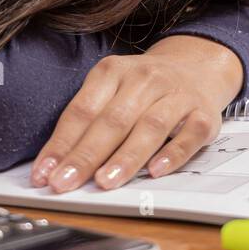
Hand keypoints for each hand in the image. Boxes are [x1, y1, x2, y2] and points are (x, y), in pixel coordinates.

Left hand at [30, 35, 243, 192]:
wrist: (197, 66)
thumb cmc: (144, 89)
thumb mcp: (111, 91)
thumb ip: (87, 124)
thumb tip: (55, 166)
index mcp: (113, 71)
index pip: (82, 111)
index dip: (61, 144)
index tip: (44, 174)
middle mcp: (145, 79)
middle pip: (112, 120)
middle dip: (86, 155)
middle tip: (65, 183)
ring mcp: (177, 96)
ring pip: (150, 127)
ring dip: (125, 157)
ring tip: (104, 182)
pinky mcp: (204, 115)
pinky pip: (189, 135)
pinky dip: (173, 154)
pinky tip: (155, 171)